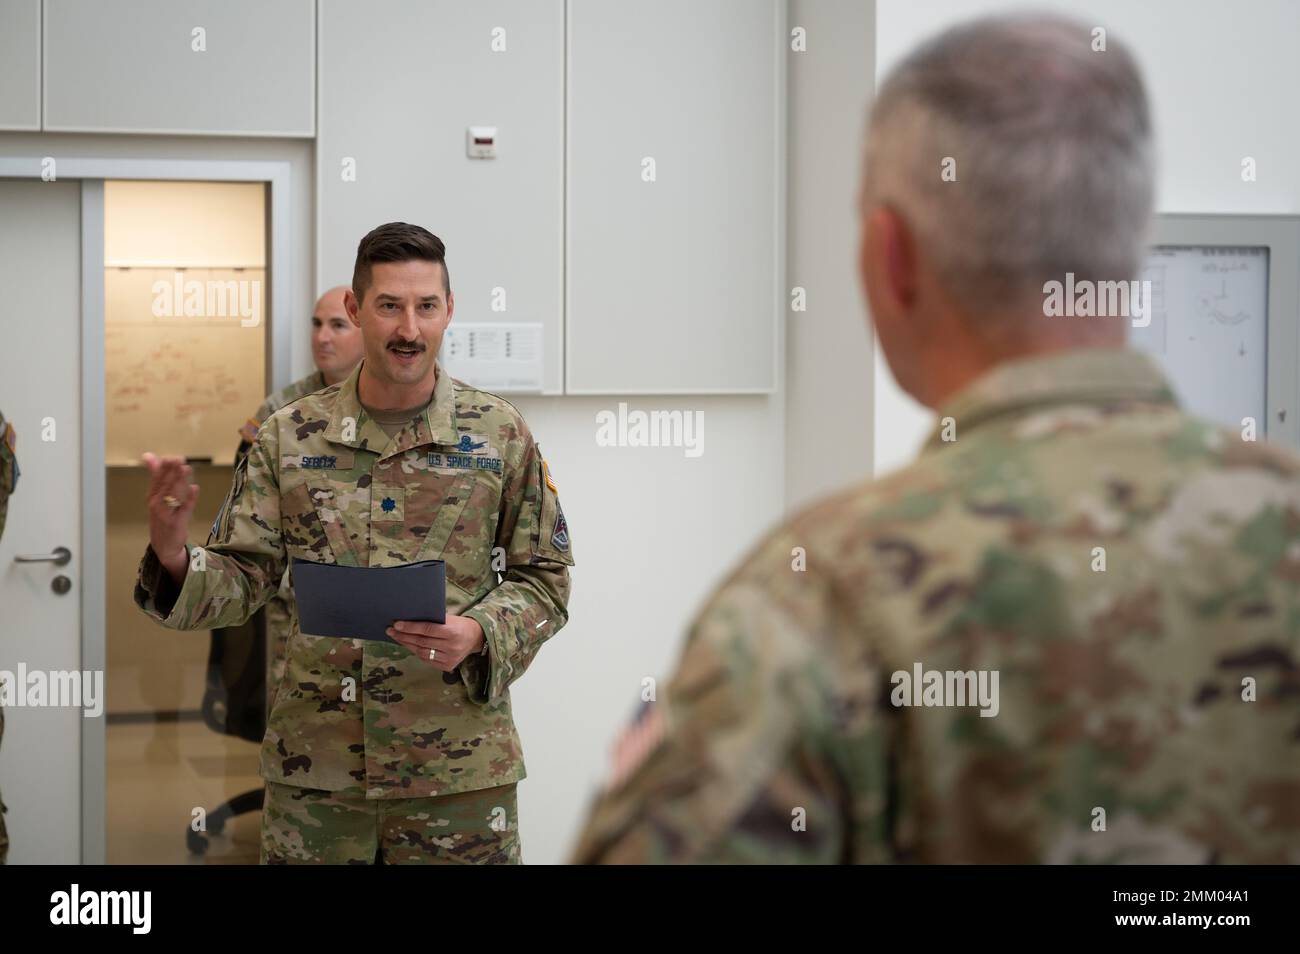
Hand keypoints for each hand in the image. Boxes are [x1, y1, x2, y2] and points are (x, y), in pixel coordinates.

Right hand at [142, 452, 198, 584]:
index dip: (163, 468)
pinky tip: (195, 488)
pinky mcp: (177, 523)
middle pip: (164, 485)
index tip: (170, 457)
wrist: (164, 546)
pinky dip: (190, 499)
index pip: (156, 479)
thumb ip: (156, 476)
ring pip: (174, 495)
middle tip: (179, 459)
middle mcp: (156, 505)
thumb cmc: (162, 517)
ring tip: (186, 469)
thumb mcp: (156, 497)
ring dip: (180, 481)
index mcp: (152, 497)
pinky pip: (184, 509)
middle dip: (171, 472)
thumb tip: (148, 455)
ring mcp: (166, 514)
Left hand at [387, 615, 484, 671]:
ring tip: (398, 638)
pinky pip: (427, 660)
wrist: (476, 638)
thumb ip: (433, 621)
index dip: (410, 627)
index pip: (427, 629)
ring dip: (408, 645)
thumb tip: (408, 620)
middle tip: (391, 631)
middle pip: (422, 642)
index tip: (396, 624)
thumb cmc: (460, 625)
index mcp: (453, 631)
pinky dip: (417, 653)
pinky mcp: (448, 667)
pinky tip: (411, 646)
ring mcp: (450, 658)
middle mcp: (452, 646)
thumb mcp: (450, 618)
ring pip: (422, 652)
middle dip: (404, 636)